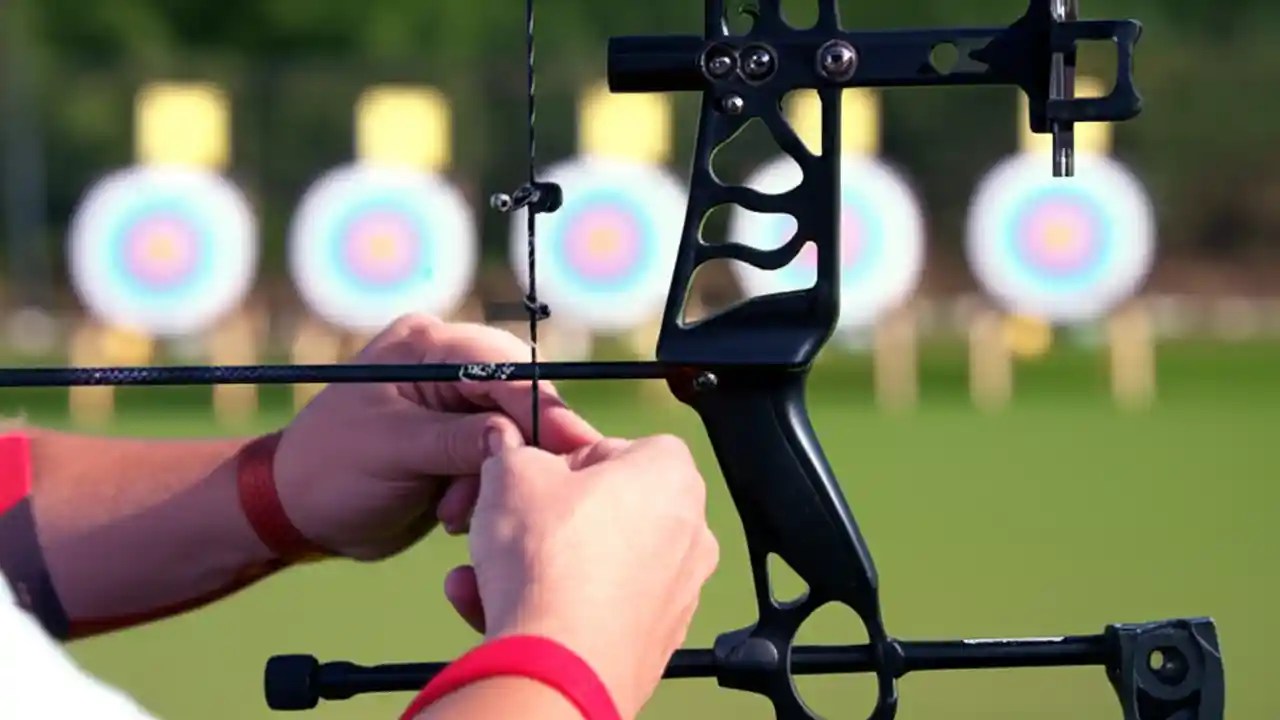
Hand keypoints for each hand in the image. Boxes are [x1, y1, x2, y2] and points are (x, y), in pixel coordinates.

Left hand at [273, 315, 600, 560]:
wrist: (296, 512)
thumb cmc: (329, 473)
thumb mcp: (392, 453)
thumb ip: (456, 440)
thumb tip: (515, 436)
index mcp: (427, 347)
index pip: (504, 369)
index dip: (541, 409)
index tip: (575, 445)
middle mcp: (447, 363)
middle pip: (519, 397)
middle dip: (517, 449)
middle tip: (505, 492)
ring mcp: (456, 401)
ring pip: (515, 433)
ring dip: (495, 477)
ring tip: (452, 512)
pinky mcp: (461, 438)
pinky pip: (501, 457)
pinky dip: (486, 489)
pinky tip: (451, 512)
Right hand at [445, 435, 719, 717]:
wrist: (561, 665)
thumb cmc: (550, 559)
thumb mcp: (512, 473)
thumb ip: (512, 453)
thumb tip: (509, 454)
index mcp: (670, 473)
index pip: (610, 447)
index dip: (557, 460)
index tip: (524, 477)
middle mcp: (688, 531)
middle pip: (600, 511)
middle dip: (540, 520)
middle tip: (499, 525)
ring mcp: (675, 591)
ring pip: (589, 564)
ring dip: (533, 566)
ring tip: (480, 575)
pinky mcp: (652, 641)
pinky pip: (593, 609)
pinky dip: (551, 606)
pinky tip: (495, 609)